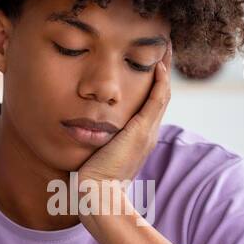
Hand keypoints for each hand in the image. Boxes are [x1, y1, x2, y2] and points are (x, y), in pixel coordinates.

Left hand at [77, 43, 171, 185]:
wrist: (98, 195)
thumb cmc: (91, 180)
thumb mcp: (94, 154)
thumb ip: (93, 141)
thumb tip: (78, 131)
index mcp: (138, 138)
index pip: (149, 105)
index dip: (151, 84)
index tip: (150, 64)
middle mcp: (148, 134)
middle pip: (160, 96)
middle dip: (162, 71)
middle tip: (163, 48)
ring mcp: (147, 132)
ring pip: (162, 95)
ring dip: (165, 70)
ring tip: (165, 48)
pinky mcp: (142, 131)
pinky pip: (157, 100)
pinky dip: (160, 81)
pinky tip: (158, 64)